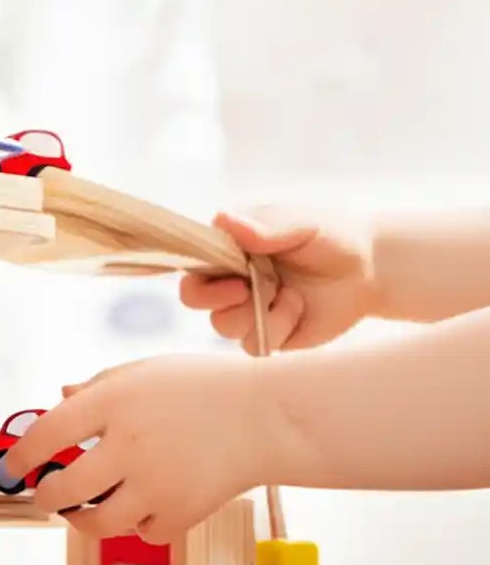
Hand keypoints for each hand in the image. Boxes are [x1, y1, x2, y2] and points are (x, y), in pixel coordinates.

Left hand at [4, 354, 274, 544]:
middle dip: (43, 497)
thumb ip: (97, 387)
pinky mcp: (181, 513)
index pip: (47, 435)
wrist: (268, 415)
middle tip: (42, 495)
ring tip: (82, 509)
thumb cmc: (204, 387)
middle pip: (62, 490)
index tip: (8, 469)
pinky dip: (137, 525)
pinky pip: (142, 534)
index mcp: (115, 401)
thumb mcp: (144, 371)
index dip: (19, 457)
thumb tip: (58, 399)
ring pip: (96, 523)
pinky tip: (143, 505)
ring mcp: (156, 483)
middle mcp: (130, 444)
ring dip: (81, 519)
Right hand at [181, 206, 379, 353]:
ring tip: (290, 296)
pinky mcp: (267, 334)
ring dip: (255, 313)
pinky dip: (277, 329)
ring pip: (223, 324)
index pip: (193, 259)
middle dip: (215, 297)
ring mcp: (247, 308)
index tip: (227, 269)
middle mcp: (231, 278)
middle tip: (245, 289)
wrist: (371, 270)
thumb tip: (223, 220)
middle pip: (194, 297)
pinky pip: (252, 344)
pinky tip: (298, 310)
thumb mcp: (302, 224)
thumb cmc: (332, 237)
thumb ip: (265, 226)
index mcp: (230, 247)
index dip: (197, 268)